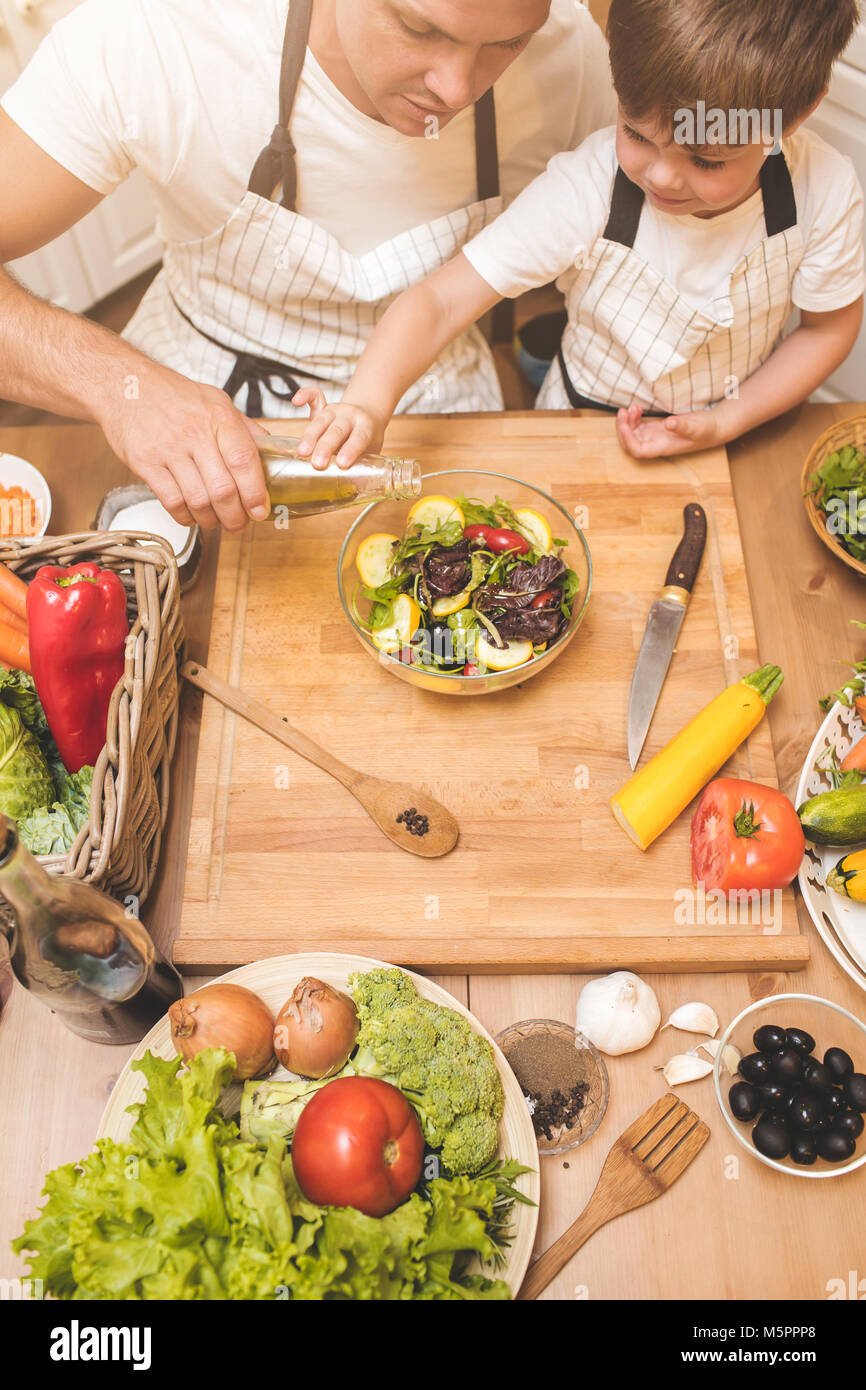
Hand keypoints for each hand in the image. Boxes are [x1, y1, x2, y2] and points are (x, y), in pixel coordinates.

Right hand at [97, 359, 270, 530]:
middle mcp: (195, 433)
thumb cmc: (173, 394)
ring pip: (198, 500)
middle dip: (235, 516)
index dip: (255, 492)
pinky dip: (185, 516)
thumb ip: (243, 427)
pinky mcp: (145, 462)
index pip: (244, 461)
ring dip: (211, 520)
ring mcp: (169, 449)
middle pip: (223, 489)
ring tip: (216, 521)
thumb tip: (270, 449)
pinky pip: (171, 501)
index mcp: (218, 417)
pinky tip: (191, 515)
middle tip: (239, 524)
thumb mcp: (215, 400)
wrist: (126, 385)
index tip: (260, 510)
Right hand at [293, 388, 384, 469]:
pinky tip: (296, 401)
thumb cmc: (368, 440)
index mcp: (365, 426)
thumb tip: (355, 488)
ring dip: (310, 436)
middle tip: (318, 464)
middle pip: (337, 430)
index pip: (359, 438)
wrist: (368, 415)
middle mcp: (350, 416)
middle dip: (326, 447)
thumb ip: (363, 468)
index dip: (351, 450)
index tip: (342, 464)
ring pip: (321, 421)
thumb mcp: (372, 453)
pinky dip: (305, 395)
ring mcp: (335, 410)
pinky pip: (314, 396)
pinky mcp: (323, 406)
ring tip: (302, 453)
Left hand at [615, 402, 723, 458]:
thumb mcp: (695, 426)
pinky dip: (633, 418)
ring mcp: (655, 436)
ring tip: (633, 407)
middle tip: (624, 411)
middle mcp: (656, 444)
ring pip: (632, 433)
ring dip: (627, 421)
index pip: (637, 451)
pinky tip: (637, 408)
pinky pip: (638, 426)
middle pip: (630, 443)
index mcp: (662, 447)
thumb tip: (668, 423)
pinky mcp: (657, 428)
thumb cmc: (706, 429)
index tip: (625, 424)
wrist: (714, 426)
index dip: (628, 440)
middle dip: (623, 428)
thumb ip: (682, 425)